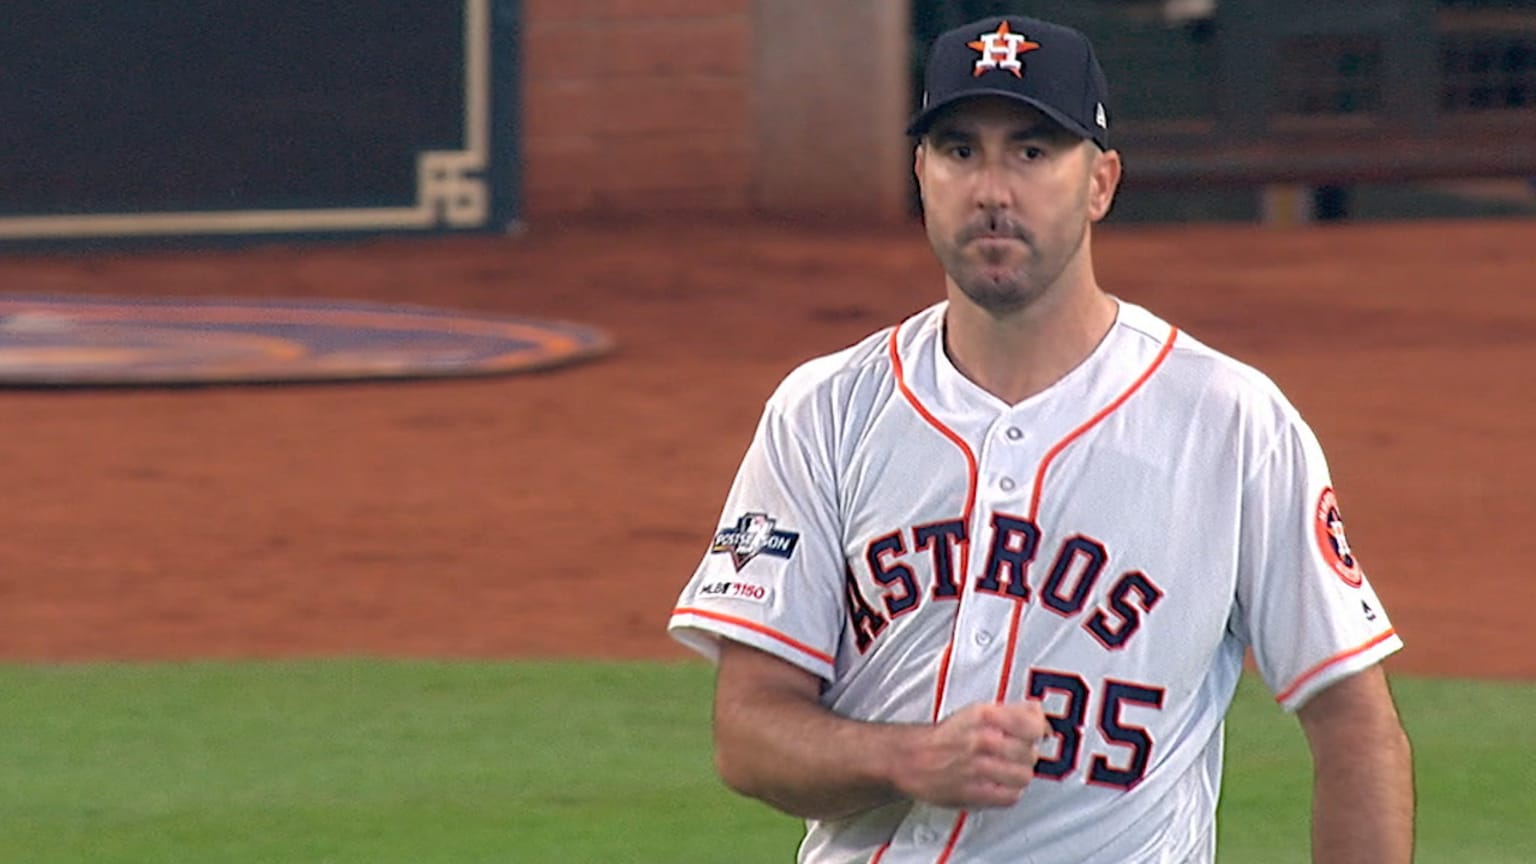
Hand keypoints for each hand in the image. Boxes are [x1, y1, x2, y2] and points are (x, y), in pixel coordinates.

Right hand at [892, 701, 1047, 808]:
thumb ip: (1010, 711)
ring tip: (1008, 770)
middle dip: (1026, 754)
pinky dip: (1009, 792)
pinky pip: (1010, 796)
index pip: (1031, 724)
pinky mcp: (974, 793)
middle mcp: (982, 740)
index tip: (1040, 734)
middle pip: (1030, 753)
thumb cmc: (946, 737)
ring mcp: (978, 768)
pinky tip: (1000, 785)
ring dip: (1019, 774)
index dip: (1040, 730)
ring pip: (1023, 776)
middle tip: (1016, 753)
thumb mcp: (976, 712)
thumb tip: (1037, 714)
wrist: (913, 758)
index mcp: (984, 716)